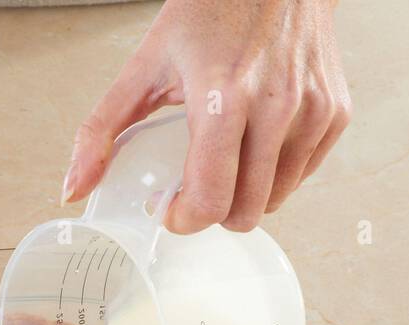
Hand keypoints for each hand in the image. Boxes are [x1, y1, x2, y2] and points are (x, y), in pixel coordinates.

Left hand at [62, 0, 350, 232]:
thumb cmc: (211, 11)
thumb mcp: (144, 66)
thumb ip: (101, 131)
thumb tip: (74, 187)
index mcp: (222, 99)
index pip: (210, 201)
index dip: (184, 219)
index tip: (170, 208)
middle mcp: (274, 107)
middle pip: (244, 213)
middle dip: (214, 211)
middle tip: (196, 184)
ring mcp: (311, 111)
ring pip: (275, 202)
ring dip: (246, 194)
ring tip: (228, 157)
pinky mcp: (334, 113)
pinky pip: (302, 176)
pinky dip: (277, 173)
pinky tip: (258, 140)